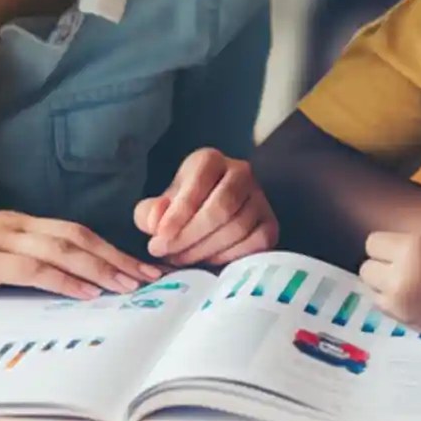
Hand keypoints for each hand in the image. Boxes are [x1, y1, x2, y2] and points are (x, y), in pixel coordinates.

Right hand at [0, 211, 162, 299]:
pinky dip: (65, 279)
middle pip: (79, 236)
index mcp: (13, 222)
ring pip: (65, 250)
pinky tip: (87, 291)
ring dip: (102, 268)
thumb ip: (5, 259)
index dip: (106, 248)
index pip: (72, 232)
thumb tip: (36, 278)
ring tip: (130, 285)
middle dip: (117, 256)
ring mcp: (0, 240)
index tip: (133, 265)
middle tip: (149, 275)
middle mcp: (14, 225)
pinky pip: (35, 268)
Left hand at [134, 148, 278, 266]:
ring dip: (205, 250)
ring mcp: (260, 198)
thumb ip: (149, 213)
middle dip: (190, 236)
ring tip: (182, 259)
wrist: (212, 212)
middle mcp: (241, 173)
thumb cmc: (183, 207)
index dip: (178, 213)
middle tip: (168, 253)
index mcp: (210, 160)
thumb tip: (157, 223)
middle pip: (220, 208)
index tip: (160, 237)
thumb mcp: (160, 205)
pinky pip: (254, 244)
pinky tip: (209, 260)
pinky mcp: (270, 223)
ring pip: (237, 228)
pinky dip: (229, 256)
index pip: (197, 184)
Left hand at [360, 202, 420, 335]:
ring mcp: (406, 306)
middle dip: (381, 265)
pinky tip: (417, 300)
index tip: (404, 245)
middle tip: (404, 264)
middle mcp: (401, 278)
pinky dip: (395, 306)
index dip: (387, 243)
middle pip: (367, 269)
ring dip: (385, 287)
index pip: (373, 243)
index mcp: (412, 248)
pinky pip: (389, 314)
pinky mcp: (416, 327)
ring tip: (408, 283)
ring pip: (374, 293)